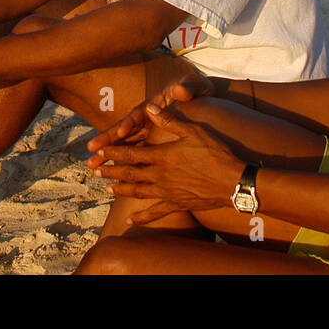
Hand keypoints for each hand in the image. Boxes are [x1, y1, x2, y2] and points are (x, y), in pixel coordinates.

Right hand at [87, 70, 214, 160]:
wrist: (201, 96)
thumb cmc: (197, 89)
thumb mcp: (194, 85)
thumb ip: (187, 87)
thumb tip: (180, 89)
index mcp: (154, 104)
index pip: (139, 114)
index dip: (129, 122)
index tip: (121, 132)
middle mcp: (145, 117)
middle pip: (123, 129)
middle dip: (107, 140)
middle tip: (91, 150)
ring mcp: (146, 128)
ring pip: (124, 142)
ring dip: (108, 153)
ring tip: (91, 165)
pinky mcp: (151, 138)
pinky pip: (134, 150)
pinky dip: (122, 160)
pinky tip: (113, 173)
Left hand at [91, 103, 244, 226]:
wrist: (233, 181)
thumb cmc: (215, 153)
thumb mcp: (193, 131)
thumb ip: (169, 120)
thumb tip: (150, 106)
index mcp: (162, 156)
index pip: (131, 153)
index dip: (114, 152)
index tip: (101, 151)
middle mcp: (160, 175)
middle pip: (130, 173)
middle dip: (111, 170)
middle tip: (95, 170)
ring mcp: (167, 192)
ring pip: (137, 191)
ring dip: (121, 188)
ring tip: (107, 187)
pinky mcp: (176, 204)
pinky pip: (155, 212)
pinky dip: (141, 217)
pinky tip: (130, 221)